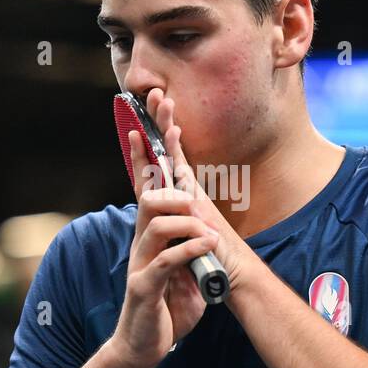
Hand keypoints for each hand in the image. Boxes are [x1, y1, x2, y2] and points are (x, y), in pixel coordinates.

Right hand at [110, 121, 220, 367]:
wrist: (144, 345)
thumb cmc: (167, 303)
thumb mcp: (187, 264)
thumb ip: (193, 241)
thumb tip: (206, 219)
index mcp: (153, 231)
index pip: (150, 180)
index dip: (154, 144)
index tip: (160, 109)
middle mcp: (142, 240)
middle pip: (148, 190)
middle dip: (159, 155)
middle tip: (176, 127)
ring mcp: (141, 262)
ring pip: (155, 222)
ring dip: (184, 216)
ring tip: (206, 222)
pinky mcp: (145, 287)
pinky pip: (166, 261)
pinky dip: (189, 249)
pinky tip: (207, 245)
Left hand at [142, 88, 250, 290]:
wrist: (230, 274)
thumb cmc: (207, 263)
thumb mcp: (181, 242)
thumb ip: (173, 226)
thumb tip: (163, 219)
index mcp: (178, 200)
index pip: (160, 169)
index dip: (149, 148)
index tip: (138, 126)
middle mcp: (185, 191)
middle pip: (167, 152)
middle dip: (160, 123)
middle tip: (154, 94)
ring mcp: (191, 192)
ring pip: (173, 153)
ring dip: (166, 126)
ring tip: (159, 98)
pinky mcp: (197, 199)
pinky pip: (182, 169)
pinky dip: (176, 150)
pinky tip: (172, 129)